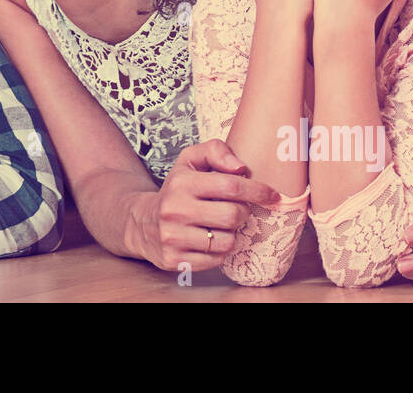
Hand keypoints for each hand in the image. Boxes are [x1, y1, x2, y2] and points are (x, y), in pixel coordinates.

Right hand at [134, 140, 277, 271]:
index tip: (272, 195)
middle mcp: (175, 209)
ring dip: (232, 234)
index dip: (257, 190)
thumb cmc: (176, 189)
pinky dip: (220, 251)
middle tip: (236, 210)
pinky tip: (209, 241)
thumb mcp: (189, 160)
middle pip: (233, 215)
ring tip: (220, 226)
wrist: (141, 222)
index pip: (230, 186)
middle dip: (243, 213)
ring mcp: (173, 237)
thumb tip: (240, 168)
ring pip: (227, 241)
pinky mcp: (175, 260)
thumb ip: (215, 151)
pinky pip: (217, 260)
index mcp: (182, 182)